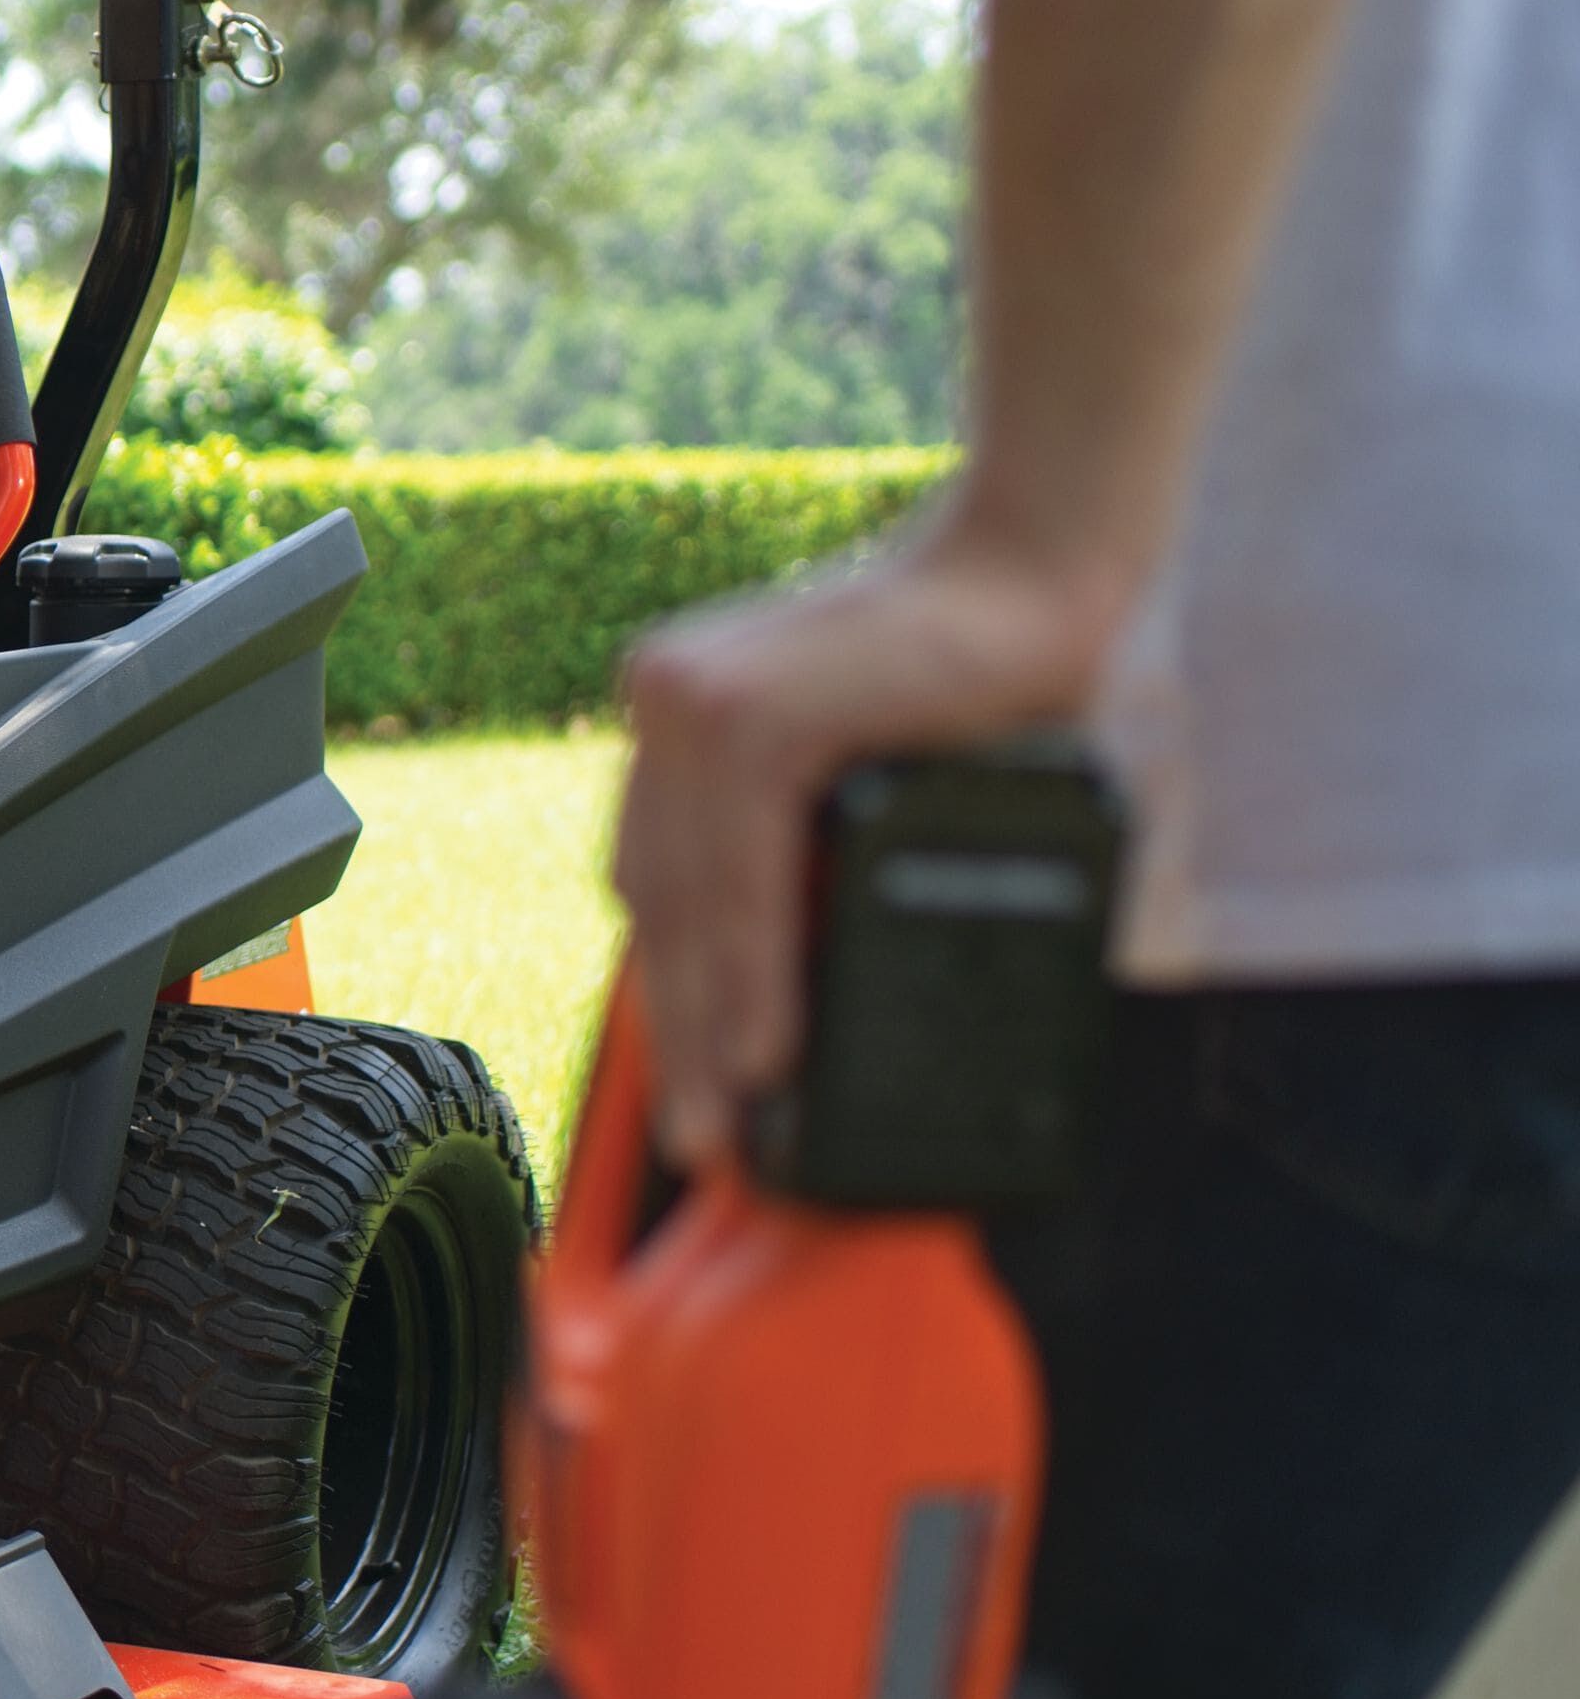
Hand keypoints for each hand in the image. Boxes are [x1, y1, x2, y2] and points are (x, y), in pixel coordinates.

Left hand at [614, 522, 1130, 1170]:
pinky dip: (754, 975)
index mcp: (678, 707)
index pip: (653, 873)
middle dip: (676, 1026)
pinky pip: (741, 882)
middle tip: (697, 1134)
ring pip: (691, 900)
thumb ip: (802, 838)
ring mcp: (697, 700)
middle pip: (657, 897)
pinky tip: (766, 1051)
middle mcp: (667, 698)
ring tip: (733, 1119)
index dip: (667, 982)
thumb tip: (783, 984)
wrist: (1045, 564)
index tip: (682, 1075)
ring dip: (711, 1024)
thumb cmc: (977, 673)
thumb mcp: (856, 761)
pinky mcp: (754, 718)